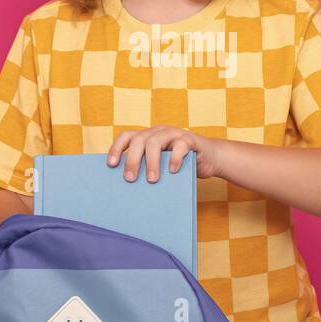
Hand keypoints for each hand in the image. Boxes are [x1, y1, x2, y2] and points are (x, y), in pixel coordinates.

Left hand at [106, 125, 224, 181]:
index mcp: (148, 137)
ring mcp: (174, 134)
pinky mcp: (190, 139)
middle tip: (130, 179)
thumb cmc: (181, 166)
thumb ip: (147, 170)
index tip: (110, 165)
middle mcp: (158, 132)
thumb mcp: (161, 167)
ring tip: (152, 179)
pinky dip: (175, 157)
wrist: (210, 159)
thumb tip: (128, 189)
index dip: (116, 148)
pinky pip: (181, 144)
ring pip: (156, 141)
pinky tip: (173, 170)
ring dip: (151, 161)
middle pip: (139, 140)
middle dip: (132, 159)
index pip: (127, 136)